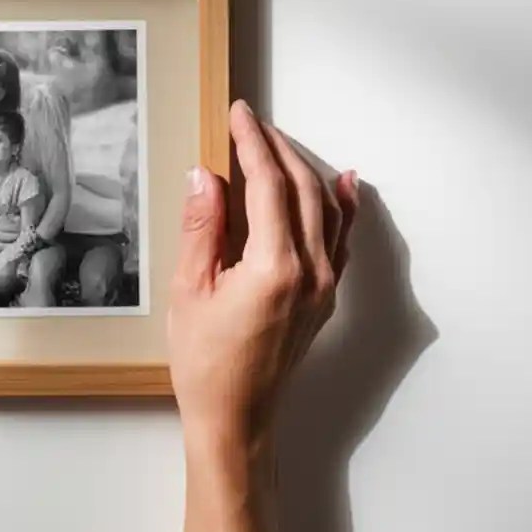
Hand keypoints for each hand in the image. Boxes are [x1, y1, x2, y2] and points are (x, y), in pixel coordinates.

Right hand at [169, 99, 358, 441]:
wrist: (236, 415)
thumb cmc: (205, 363)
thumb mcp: (188, 290)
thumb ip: (201, 228)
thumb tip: (206, 176)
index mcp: (273, 267)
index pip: (267, 185)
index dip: (252, 144)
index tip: (239, 115)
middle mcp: (310, 271)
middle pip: (302, 189)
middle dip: (277, 149)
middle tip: (252, 122)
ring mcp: (324, 284)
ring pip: (326, 208)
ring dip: (303, 169)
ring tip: (279, 142)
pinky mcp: (325, 295)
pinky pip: (341, 238)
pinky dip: (342, 205)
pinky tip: (343, 183)